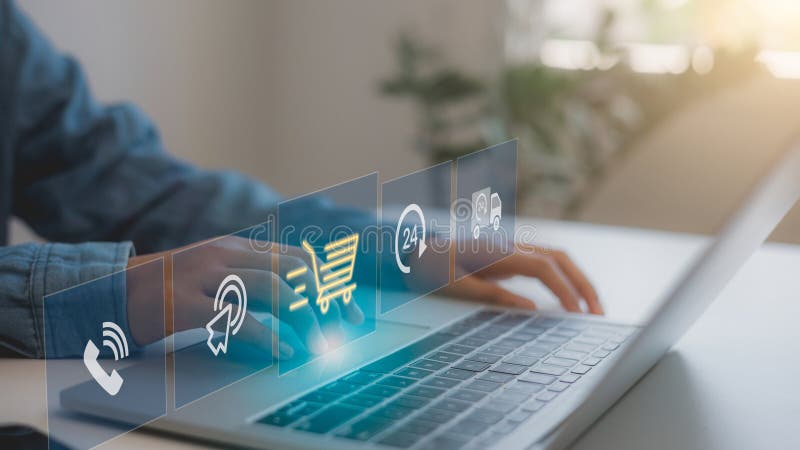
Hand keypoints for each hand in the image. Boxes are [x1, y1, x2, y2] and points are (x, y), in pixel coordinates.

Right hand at [125, 235, 363, 358]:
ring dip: (302, 317)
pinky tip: (283, 350)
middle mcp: (226, 255)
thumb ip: (257, 277)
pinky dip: (265, 335)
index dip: (331, 284)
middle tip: (343, 327)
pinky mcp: (184, 303)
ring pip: (270, 288)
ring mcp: (205, 276)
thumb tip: (306, 298)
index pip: (299, 258)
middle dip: (326, 299)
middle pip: (292, 270)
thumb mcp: (219, 272)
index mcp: (239, 247)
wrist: (113, 291)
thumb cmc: (175, 288)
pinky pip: (234, 317)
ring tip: (318, 343)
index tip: (351, 311)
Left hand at [441, 242, 602, 314]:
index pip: (544, 268)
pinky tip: (570, 301)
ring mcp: (513, 250)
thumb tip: (532, 309)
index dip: (564, 289)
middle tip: (599, 313)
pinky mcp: (512, 259)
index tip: (577, 313)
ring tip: (591, 309)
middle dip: (583, 284)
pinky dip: (564, 280)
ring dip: (577, 281)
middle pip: (560, 259)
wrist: (420, 252)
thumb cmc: (435, 271)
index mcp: (499, 253)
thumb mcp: (457, 288)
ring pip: (557, 260)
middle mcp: (511, 247)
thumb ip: (493, 296)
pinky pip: (547, 265)